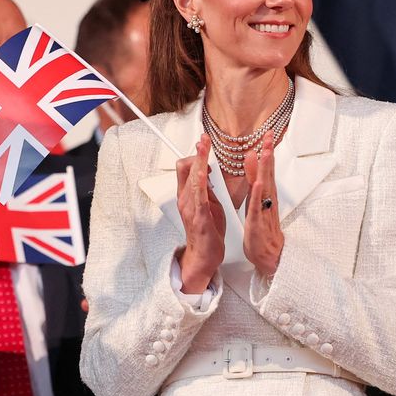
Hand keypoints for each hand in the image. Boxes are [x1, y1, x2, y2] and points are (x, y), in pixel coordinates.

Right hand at [176, 136, 224, 291]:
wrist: (204, 256)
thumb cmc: (208, 232)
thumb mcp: (209, 206)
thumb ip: (207, 190)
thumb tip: (209, 174)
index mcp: (188, 196)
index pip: (186, 168)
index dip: (195, 154)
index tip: (204, 143)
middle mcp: (186, 199)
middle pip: (186, 169)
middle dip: (197, 152)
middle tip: (204, 138)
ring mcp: (191, 208)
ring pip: (192, 178)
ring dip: (199, 161)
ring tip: (204, 146)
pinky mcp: (199, 217)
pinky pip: (199, 197)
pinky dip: (200, 183)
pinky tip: (204, 173)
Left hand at [242, 136, 283, 276]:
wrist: (267, 252)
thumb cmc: (261, 225)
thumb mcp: (256, 197)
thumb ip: (254, 176)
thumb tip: (251, 156)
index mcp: (264, 192)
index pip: (266, 167)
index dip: (267, 149)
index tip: (267, 132)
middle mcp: (267, 198)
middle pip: (269, 172)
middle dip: (269, 153)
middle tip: (270, 135)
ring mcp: (263, 209)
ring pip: (264, 186)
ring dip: (265, 169)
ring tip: (265, 153)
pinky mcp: (257, 222)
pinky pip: (257, 207)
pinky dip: (258, 195)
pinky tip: (258, 184)